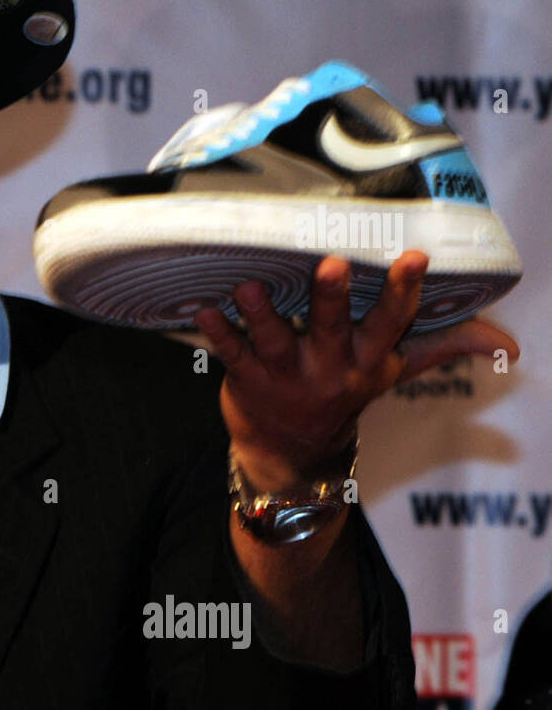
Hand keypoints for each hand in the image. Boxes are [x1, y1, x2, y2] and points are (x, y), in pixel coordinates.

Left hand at [193, 251, 519, 486]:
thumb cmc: (341, 391)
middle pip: (333, 329)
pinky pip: (230, 354)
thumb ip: (443, 347)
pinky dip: (215, 333)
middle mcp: (329, 369)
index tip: (413, 258)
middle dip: (333, 298)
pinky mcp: (246, 380)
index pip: (392, 324)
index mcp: (367, 361)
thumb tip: (507, 346)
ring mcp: (285, 376)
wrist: (289, 451)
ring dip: (261, 313)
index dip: (403, 292)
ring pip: (275, 341)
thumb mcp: (392, 372)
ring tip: (248, 286)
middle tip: (332, 265)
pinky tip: (201, 309)